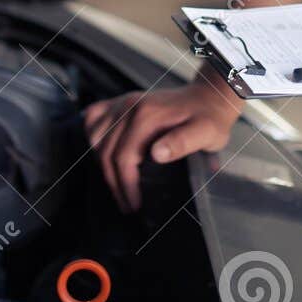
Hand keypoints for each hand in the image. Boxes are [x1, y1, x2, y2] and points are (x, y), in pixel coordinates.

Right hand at [83, 70, 241, 211]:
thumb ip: (182, 143)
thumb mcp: (206, 133)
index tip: (134, 205)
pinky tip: (101, 150)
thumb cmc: (209, 119)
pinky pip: (94, 116)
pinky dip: (92, 134)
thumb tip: (156, 154)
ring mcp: (123, 101)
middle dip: (114, 183)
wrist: (209, 96)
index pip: (124, 158)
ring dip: (102, 163)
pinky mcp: (121, 101)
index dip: (126, 186)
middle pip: (106, 152)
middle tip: (127, 205)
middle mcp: (129, 106)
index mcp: (147, 116)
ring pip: (96, 137)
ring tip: (117, 184)